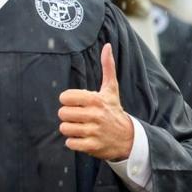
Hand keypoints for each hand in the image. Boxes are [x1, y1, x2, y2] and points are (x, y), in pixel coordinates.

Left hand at [58, 44, 134, 160]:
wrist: (128, 137)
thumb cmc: (114, 110)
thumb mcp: (111, 89)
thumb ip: (107, 67)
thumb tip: (107, 46)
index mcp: (96, 99)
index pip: (66, 97)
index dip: (67, 100)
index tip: (74, 103)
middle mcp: (95, 115)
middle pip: (63, 113)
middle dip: (67, 115)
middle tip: (77, 116)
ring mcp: (94, 131)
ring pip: (64, 128)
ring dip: (69, 129)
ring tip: (79, 127)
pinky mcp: (92, 146)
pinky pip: (70, 143)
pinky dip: (73, 142)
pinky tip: (81, 137)